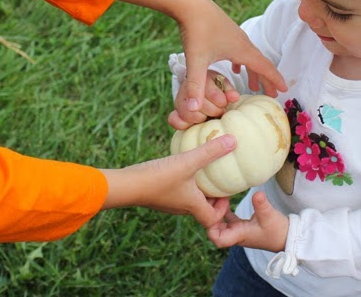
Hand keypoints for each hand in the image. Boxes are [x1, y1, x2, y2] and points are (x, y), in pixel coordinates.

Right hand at [100, 134, 236, 227]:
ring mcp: (168, 202)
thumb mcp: (187, 161)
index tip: (226, 193)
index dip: (223, 209)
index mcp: (192, 205)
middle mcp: (181, 208)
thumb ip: (210, 151)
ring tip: (202, 172)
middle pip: (202, 210)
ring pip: (189, 201)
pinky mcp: (158, 195)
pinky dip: (185, 184)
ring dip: (199, 190)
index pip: (212, 219)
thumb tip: (234, 141)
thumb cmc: (158, 177)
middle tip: (218, 181)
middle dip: (213, 198)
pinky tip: (182, 166)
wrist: (126, 185)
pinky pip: (177, 193)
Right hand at [169, 71, 239, 128]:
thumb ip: (229, 91)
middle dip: (213, 110)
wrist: (201, 87)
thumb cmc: (216, 87)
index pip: (208, 89)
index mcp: (200, 75)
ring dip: (201, 118)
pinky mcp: (175, 109)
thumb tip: (234, 98)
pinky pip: (173, 119)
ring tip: (209, 116)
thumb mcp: (224, 85)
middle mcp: (186, 85)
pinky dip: (183, 124)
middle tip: (220, 110)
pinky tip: (194, 124)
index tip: (224, 103)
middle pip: (198, 104)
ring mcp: (179, 98)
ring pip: (188, 113)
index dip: (218, 99)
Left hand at [176, 5, 285, 110]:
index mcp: (242, 49)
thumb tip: (193, 109)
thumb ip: (196, 86)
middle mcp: (242, 42)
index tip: (284, 91)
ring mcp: (235, 35)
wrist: (189, 2)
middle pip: (260, 63)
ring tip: (253, 86)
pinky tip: (233, 68)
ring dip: (254, 71)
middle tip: (272, 94)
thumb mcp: (196, 60)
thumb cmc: (195, 30)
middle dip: (267, 79)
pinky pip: (239, 50)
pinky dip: (241, 62)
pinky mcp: (226, 31)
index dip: (275, 80)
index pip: (265, 67)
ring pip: (250, 57)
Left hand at [206, 191, 288, 251]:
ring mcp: (238, 230)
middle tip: (213, 198)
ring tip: (217, 195)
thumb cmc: (278, 231)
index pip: (216, 239)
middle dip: (210, 214)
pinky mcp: (242, 226)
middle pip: (213, 229)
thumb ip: (261, 205)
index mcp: (238, 235)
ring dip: (216, 211)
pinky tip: (225, 197)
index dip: (211, 226)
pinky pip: (227, 218)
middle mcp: (235, 234)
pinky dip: (224, 209)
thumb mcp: (269, 215)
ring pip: (219, 223)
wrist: (287, 238)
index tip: (217, 209)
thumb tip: (257, 193)